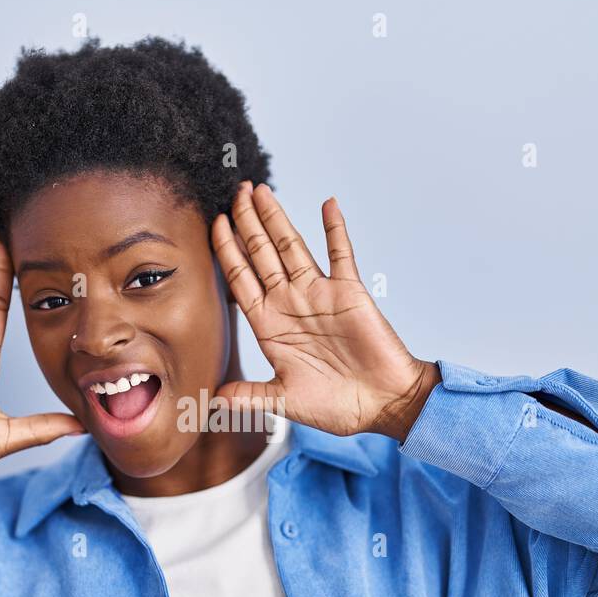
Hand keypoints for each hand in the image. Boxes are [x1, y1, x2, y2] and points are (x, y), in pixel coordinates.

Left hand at [211, 182, 439, 441]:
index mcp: (270, 326)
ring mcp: (319, 295)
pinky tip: (327, 205)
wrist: (381, 405)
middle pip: (262, 254)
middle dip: (247, 222)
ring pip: (292, 247)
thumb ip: (250, 395)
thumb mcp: (285, 401)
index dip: (227, 252)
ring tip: (262, 191)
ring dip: (277, 219)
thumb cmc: (336, 406)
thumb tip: (216, 401)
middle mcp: (290, 304)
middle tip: (237, 191)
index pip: (241, 279)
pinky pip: (340, 254)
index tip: (216, 224)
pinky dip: (334, 229)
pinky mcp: (349, 292)